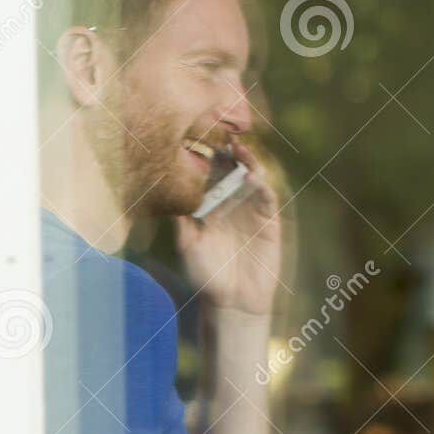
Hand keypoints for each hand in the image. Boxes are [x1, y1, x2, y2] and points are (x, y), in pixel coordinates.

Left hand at [175, 142, 281, 317]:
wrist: (232, 301)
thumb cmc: (206, 276)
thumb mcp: (187, 245)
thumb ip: (182, 219)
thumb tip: (165, 192)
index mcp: (210, 208)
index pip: (208, 176)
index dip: (204, 158)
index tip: (195, 138)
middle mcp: (231, 204)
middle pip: (230, 170)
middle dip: (225, 151)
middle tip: (218, 131)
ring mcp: (250, 210)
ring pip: (250, 178)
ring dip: (245, 161)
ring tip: (237, 146)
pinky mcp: (268, 221)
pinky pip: (266, 197)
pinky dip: (260, 183)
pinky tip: (252, 174)